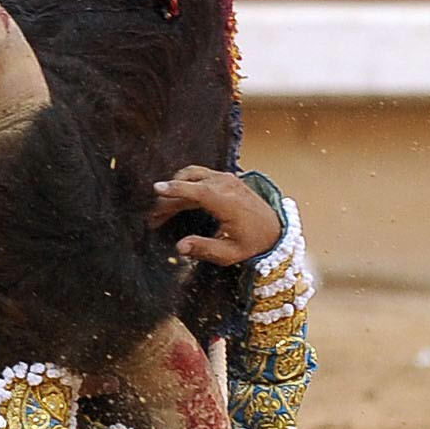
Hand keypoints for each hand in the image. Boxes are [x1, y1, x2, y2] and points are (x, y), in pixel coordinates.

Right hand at [148, 165, 281, 265]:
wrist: (275, 230)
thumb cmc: (253, 243)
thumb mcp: (230, 253)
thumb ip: (204, 249)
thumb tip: (180, 247)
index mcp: (228, 203)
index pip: (198, 191)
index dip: (176, 189)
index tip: (157, 189)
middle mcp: (227, 186)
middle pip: (190, 183)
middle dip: (168, 198)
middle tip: (154, 218)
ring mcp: (227, 179)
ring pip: (193, 174)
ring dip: (176, 188)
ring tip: (164, 208)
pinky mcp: (226, 178)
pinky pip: (200, 174)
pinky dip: (186, 183)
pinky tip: (179, 198)